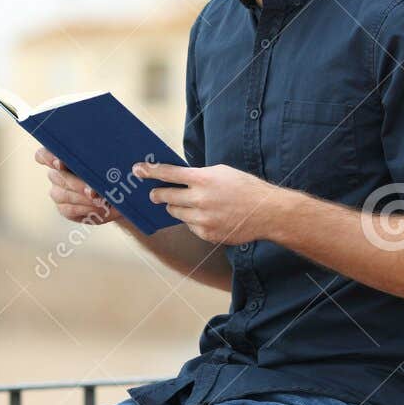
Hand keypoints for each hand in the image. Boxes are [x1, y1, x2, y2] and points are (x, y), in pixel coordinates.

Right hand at [36, 147, 120, 225]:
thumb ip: (101, 160)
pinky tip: (99, 209)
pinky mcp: (64, 209)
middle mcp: (55, 174)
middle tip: (93, 190)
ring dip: (84, 199)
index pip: (43, 155)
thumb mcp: (108, 161)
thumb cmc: (112, 170)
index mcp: (62, 156)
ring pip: (64, 195)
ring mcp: (57, 193)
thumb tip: (103, 165)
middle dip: (77, 184)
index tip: (60, 163)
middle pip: (58, 177)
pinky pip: (70, 210)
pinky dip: (86, 210)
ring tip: (103, 201)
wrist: (120, 192)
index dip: (48, 158)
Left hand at [134, 162, 279, 245]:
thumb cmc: (245, 188)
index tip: (137, 169)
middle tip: (154, 194)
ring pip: (175, 212)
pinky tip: (207, 216)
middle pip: (165, 196)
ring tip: (190, 203)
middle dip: (157, 194)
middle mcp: (200, 199)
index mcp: (203, 179)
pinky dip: (193, 221)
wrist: (266, 212)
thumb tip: (178, 178)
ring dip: (177, 207)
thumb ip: (198, 175)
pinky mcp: (207, 234)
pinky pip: (190, 226)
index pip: (168, 173)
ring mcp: (202, 219)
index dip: (150, 171)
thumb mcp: (221, 172)